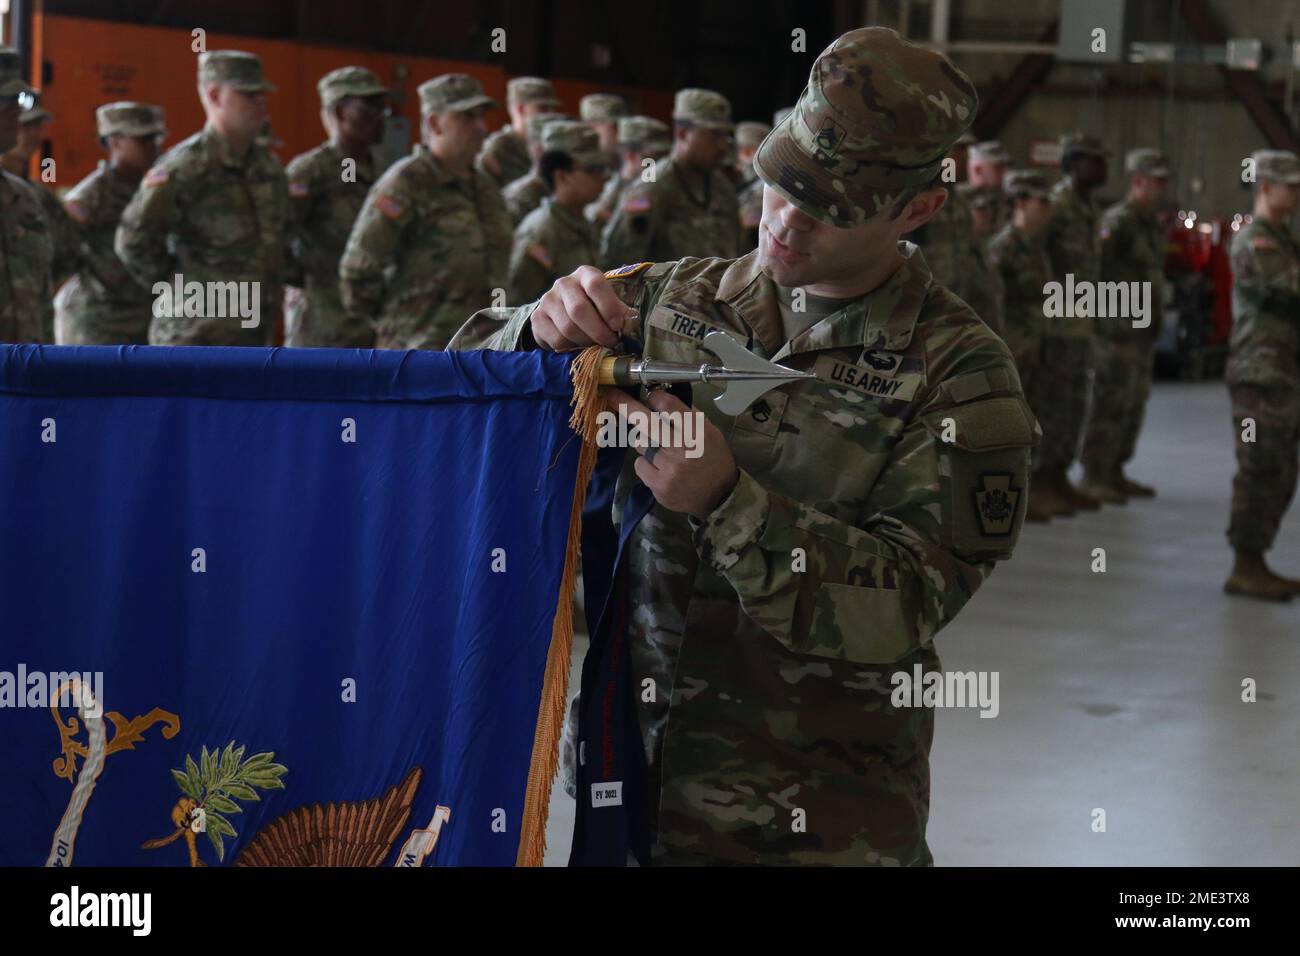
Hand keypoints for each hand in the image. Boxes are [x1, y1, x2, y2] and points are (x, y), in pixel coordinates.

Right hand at [531, 265, 637, 350]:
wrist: (562, 313)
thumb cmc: (594, 308)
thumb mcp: (609, 304)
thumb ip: (620, 312)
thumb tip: (631, 324)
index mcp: (585, 274)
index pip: (595, 285)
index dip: (609, 307)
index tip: (618, 326)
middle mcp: (564, 283)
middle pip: (579, 310)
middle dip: (598, 331)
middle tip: (610, 343)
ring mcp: (548, 300)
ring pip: (567, 328)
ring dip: (586, 342)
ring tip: (596, 346)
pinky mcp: (537, 318)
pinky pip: (557, 340)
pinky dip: (571, 349)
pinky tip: (579, 347)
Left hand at [608, 388, 738, 518]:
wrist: (719, 497)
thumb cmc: (714, 459)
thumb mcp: (711, 432)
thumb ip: (688, 416)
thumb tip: (662, 400)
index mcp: (697, 432)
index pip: (669, 406)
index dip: (654, 397)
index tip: (649, 395)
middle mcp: (682, 448)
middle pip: (646, 421)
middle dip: (626, 405)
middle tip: (612, 395)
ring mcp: (668, 468)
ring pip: (640, 444)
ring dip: (646, 443)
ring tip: (662, 451)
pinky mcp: (658, 485)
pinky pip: (640, 464)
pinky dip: (646, 463)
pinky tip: (660, 469)